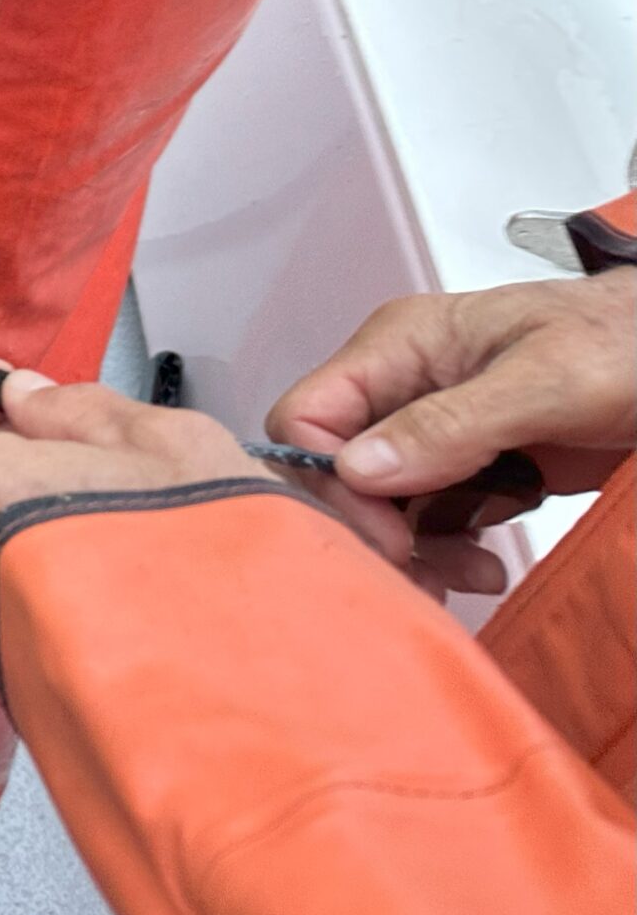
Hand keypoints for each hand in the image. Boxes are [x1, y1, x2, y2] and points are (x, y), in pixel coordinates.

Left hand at [0, 361, 270, 686]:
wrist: (257, 723)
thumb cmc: (213, 584)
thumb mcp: (167, 446)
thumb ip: (77, 412)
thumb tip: (32, 404)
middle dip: (7, 462)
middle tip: (85, 457)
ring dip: (32, 532)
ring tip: (122, 532)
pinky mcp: (10, 688)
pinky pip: (10, 616)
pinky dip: (48, 593)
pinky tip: (122, 590)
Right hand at [266, 270, 635, 591]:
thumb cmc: (629, 343)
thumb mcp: (547, 381)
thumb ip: (450, 423)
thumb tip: (358, 468)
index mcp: (400, 346)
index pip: (309, 414)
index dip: (330, 479)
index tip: (387, 531)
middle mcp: (404, 386)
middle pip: (340, 467)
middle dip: (377, 525)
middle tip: (425, 569)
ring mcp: (437, 427)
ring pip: (383, 501)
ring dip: (418, 548)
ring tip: (474, 571)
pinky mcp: (472, 462)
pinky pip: (430, 514)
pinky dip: (450, 548)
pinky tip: (488, 561)